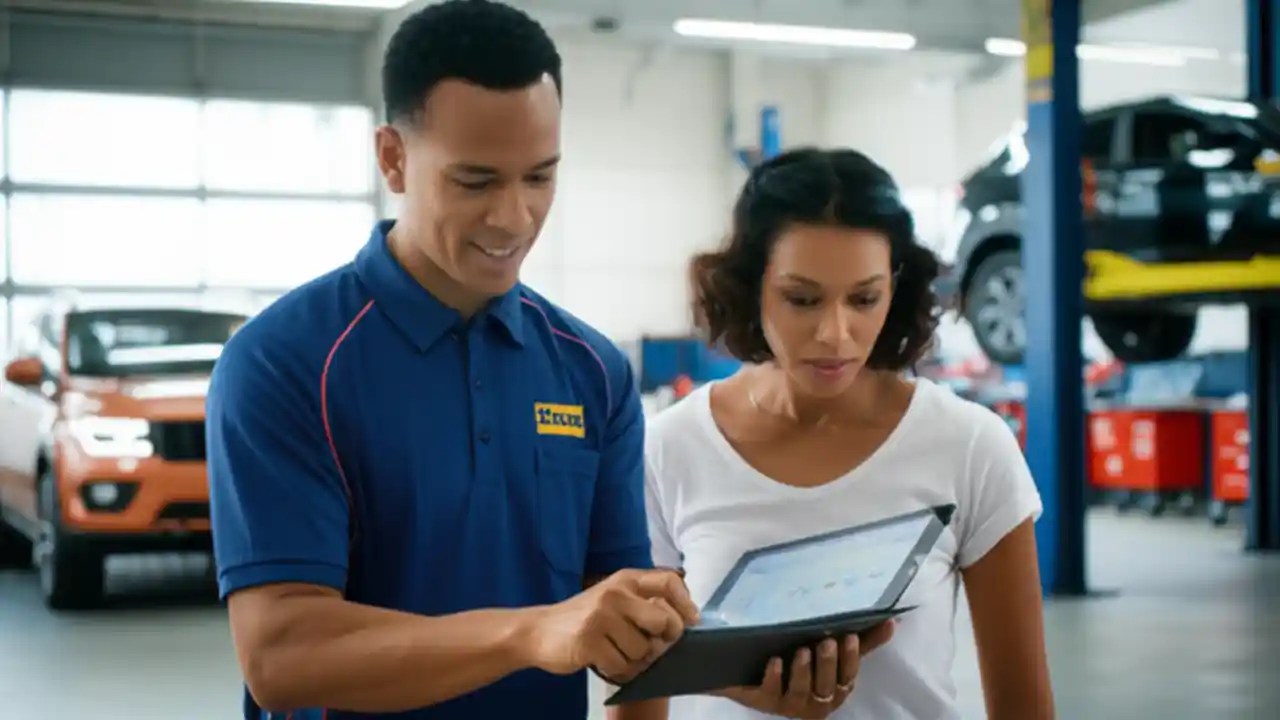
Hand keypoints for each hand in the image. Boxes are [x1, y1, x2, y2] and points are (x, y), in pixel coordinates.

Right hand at [522, 568, 699, 682]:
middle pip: (663, 622)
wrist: (539, 631)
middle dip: (662, 641)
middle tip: (647, 645)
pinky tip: (604, 662)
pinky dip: (618, 671)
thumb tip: (684, 622)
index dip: (685, 604)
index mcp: (626, 579)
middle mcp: (615, 593)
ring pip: (644, 651)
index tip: (690, 622)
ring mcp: (601, 616)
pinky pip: (622, 667)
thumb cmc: (586, 618)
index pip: (669, 582)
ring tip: (616, 653)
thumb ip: (644, 603)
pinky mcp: (588, 641)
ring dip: (635, 661)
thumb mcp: (614, 599)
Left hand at [715, 621, 895, 718]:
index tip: (849, 636)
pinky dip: (775, 678)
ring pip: (803, 692)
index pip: (848, 678)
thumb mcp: (830, 650)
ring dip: (804, 671)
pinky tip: (775, 661)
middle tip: (826, 641)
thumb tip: (892, 621)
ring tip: (802, 650)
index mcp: (835, 689)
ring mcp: (790, 704)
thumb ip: (861, 641)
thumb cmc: (799, 659)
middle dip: (828, 665)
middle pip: (827, 687)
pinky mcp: (765, 700)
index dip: (850, 659)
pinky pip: (771, 693)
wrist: (753, 673)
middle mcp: (816, 701)